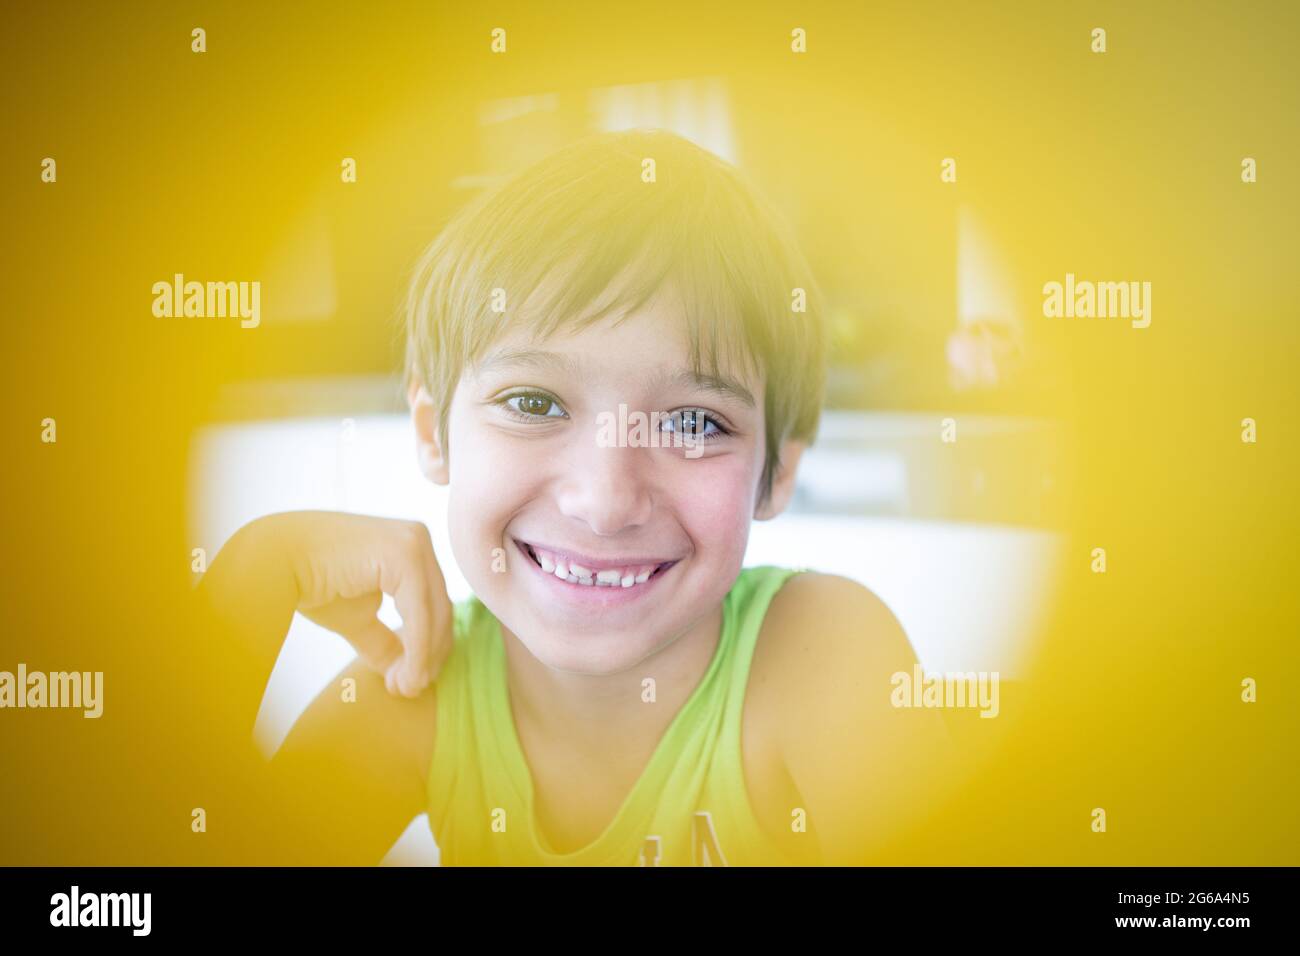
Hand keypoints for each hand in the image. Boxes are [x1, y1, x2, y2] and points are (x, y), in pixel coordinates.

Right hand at [252, 511, 452, 697]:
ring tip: (406, 688)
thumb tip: (412, 676)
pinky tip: (406, 677)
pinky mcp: (405, 555)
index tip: (413, 682)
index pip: (434, 603)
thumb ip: (388, 642)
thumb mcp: (360, 618)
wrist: (273, 562)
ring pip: (435, 613)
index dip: (430, 647)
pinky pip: (420, 613)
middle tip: (411, 690)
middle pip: (440, 608)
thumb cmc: (311, 583)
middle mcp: (419, 539)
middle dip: (431, 655)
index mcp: (411, 547)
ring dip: (424, 658)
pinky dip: (417, 650)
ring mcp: (414, 543)